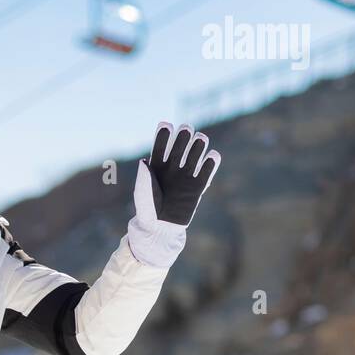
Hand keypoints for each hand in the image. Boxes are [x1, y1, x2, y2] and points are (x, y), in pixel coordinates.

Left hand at [127, 121, 220, 268]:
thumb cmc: (147, 211)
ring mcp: (186, 176)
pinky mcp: (197, 187)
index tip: (167, 125)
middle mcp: (173, 167)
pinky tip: (212, 156)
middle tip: (186, 131)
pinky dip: (212, 161)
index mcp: (157, 165)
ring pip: (196, 152)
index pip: (162, 143)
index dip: (165, 133)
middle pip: (181, 143)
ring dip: (199, 144)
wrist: (160, 229)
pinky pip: (207, 170)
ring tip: (199, 140)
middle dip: (185, 134)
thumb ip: (143, 177)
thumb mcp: (142, 194)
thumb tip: (144, 161)